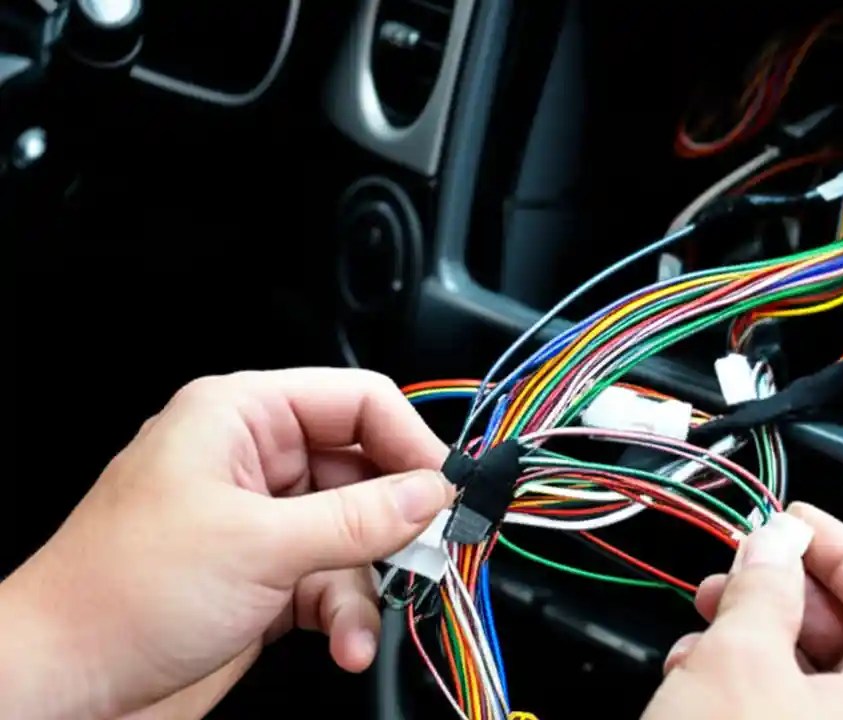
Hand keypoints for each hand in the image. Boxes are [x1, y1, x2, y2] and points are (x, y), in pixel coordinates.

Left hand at [0, 369, 455, 719]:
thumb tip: (430, 493)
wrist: (63, 686)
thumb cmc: (116, 595)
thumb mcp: (260, 546)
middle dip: (396, 523)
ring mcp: (261, 525)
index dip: (408, 441)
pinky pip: (334, 584)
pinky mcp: (265, 580)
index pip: (355, 401)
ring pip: (356, 537)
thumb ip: (359, 518)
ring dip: (368, 586)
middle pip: (365, 472)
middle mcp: (253, 463)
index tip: (444, 488)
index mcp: (240, 417)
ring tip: (364, 623)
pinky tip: (347, 643)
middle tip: (428, 553)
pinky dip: (347, 616)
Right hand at [644, 503, 842, 718]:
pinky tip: (693, 675)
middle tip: (740, 566)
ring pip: (810, 675)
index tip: (796, 525)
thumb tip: (777, 540)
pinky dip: (743, 683)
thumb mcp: (739, 659)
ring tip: (706, 619)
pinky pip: (783, 711)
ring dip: (755, 635)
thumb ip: (764, 586)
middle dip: (786, 590)